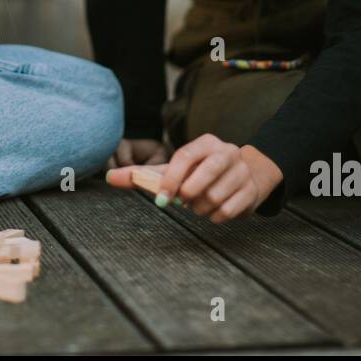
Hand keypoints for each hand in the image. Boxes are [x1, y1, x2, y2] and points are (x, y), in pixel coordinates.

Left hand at [109, 135, 282, 222]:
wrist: (245, 175)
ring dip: (200, 208)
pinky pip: (228, 210)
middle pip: (204, 176)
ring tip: (199, 204)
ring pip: (214, 197)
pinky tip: (213, 210)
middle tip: (184, 201)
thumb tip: (109, 177)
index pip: (185, 157)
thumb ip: (142, 175)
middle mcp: (227, 152)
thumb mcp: (173, 170)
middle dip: (189, 195)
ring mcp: (242, 171)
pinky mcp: (251, 190)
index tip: (162, 199)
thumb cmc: (200, 172)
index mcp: (206, 143)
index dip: (171, 179)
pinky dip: (215, 217)